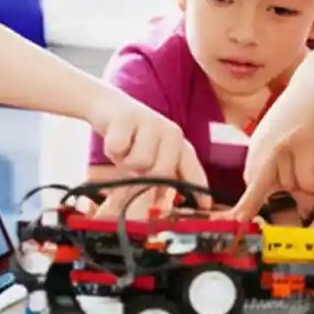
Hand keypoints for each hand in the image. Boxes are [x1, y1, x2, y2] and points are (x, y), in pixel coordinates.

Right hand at [85, 90, 210, 208]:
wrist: (108, 107)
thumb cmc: (131, 140)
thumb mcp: (148, 160)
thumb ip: (157, 181)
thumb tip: (159, 206)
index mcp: (179, 146)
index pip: (193, 169)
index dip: (199, 187)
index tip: (206, 205)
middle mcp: (171, 133)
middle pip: (162, 172)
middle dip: (144, 178)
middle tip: (133, 167)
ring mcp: (151, 123)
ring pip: (139, 163)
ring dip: (125, 162)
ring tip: (125, 150)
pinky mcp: (127, 118)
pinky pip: (118, 148)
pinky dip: (111, 150)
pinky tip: (114, 138)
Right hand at [233, 81, 313, 227]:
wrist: (309, 94)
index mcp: (291, 142)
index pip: (272, 179)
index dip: (249, 203)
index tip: (235, 220)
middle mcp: (267, 146)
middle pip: (295, 186)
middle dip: (312, 183)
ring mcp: (255, 149)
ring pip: (281, 187)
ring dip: (297, 181)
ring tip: (304, 155)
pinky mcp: (252, 153)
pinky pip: (265, 182)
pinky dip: (281, 179)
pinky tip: (291, 159)